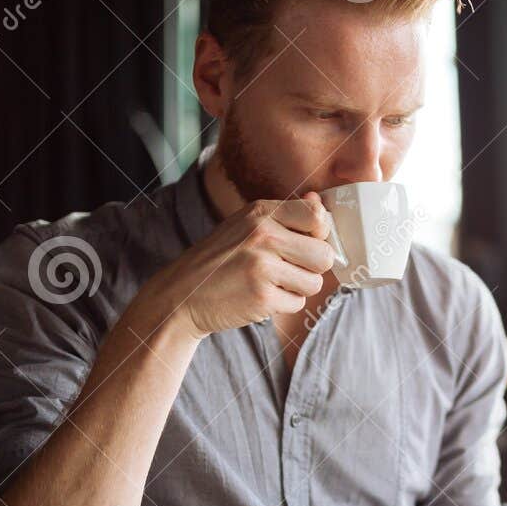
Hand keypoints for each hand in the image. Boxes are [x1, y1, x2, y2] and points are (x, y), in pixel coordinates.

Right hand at [138, 193, 335, 337]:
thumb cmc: (220, 259)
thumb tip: (319, 201)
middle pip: (324, 255)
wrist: (182, 294)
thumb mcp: (245, 225)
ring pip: (315, 283)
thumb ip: (285, 215)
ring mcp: (262, 267)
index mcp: (261, 212)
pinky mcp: (262, 297)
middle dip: (312, 268)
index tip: (306, 243)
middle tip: (289, 269)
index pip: (317, 216)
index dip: (319, 235)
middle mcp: (263, 235)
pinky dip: (283, 304)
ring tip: (271, 283)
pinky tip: (261, 296)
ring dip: (298, 288)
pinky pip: (297, 303)